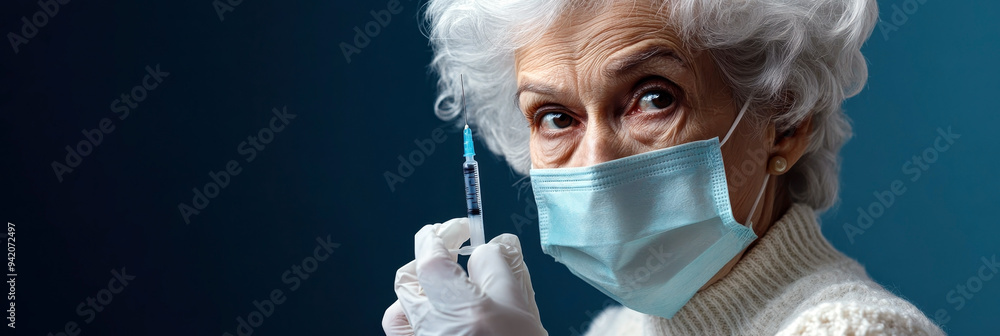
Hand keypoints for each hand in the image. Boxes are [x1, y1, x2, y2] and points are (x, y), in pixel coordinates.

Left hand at [382, 218, 546, 335]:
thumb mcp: (521, 309)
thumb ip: (500, 269)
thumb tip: (487, 244)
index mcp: (459, 309)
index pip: (432, 254)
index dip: (446, 232)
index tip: (463, 227)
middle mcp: (429, 330)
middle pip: (408, 279)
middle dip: (428, 259)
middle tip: (454, 252)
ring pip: (398, 311)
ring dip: (416, 293)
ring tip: (443, 291)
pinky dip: (414, 321)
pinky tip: (436, 322)